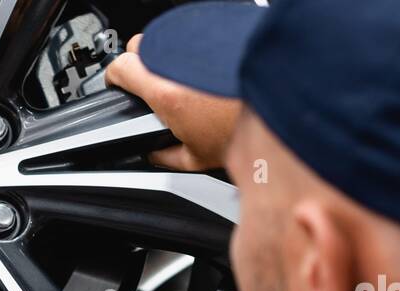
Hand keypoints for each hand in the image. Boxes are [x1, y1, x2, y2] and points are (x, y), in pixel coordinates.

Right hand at [105, 33, 241, 170]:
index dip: (114, 79)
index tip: (118, 85)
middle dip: (142, 64)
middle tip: (155, 86)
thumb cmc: (246, 124)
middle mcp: (176, 57)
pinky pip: (192, 32)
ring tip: (185, 78)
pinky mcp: (216, 24)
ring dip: (168, 55)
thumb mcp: (198, 157)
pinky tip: (207, 68)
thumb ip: (164, 156)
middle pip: (138, 46)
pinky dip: (195, 48)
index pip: (118, 67)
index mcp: (163, 89)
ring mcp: (195, 37)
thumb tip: (153, 155)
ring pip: (166, 36)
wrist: (285, 100)